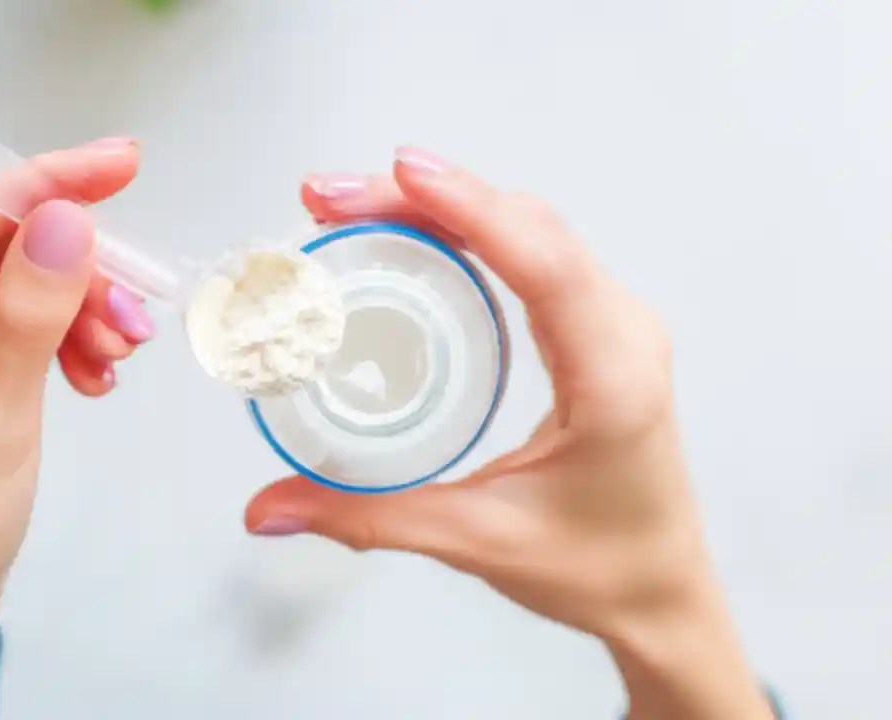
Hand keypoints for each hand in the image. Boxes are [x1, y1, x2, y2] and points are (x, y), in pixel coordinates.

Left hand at [0, 137, 150, 718]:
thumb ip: (29, 315)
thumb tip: (68, 220)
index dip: (43, 186)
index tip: (119, 163)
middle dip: (74, 271)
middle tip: (137, 308)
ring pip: (14, 277)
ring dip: (77, 308)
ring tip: (119, 357)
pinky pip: (16, 314)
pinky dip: (64, 334)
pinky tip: (94, 372)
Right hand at [245, 148, 772, 718]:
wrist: (658, 588)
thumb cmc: (595, 568)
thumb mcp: (478, 541)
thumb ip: (367, 520)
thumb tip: (267, 508)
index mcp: (613, 378)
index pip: (544, 263)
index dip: (469, 208)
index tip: (399, 171)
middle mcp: (623, 332)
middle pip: (526, 227)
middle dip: (425, 197)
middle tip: (328, 198)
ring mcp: (614, 323)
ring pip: (530, 229)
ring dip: (444, 205)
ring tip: (352, 204)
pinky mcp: (596, 328)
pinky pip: (534, 252)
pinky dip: (470, 227)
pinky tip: (414, 229)